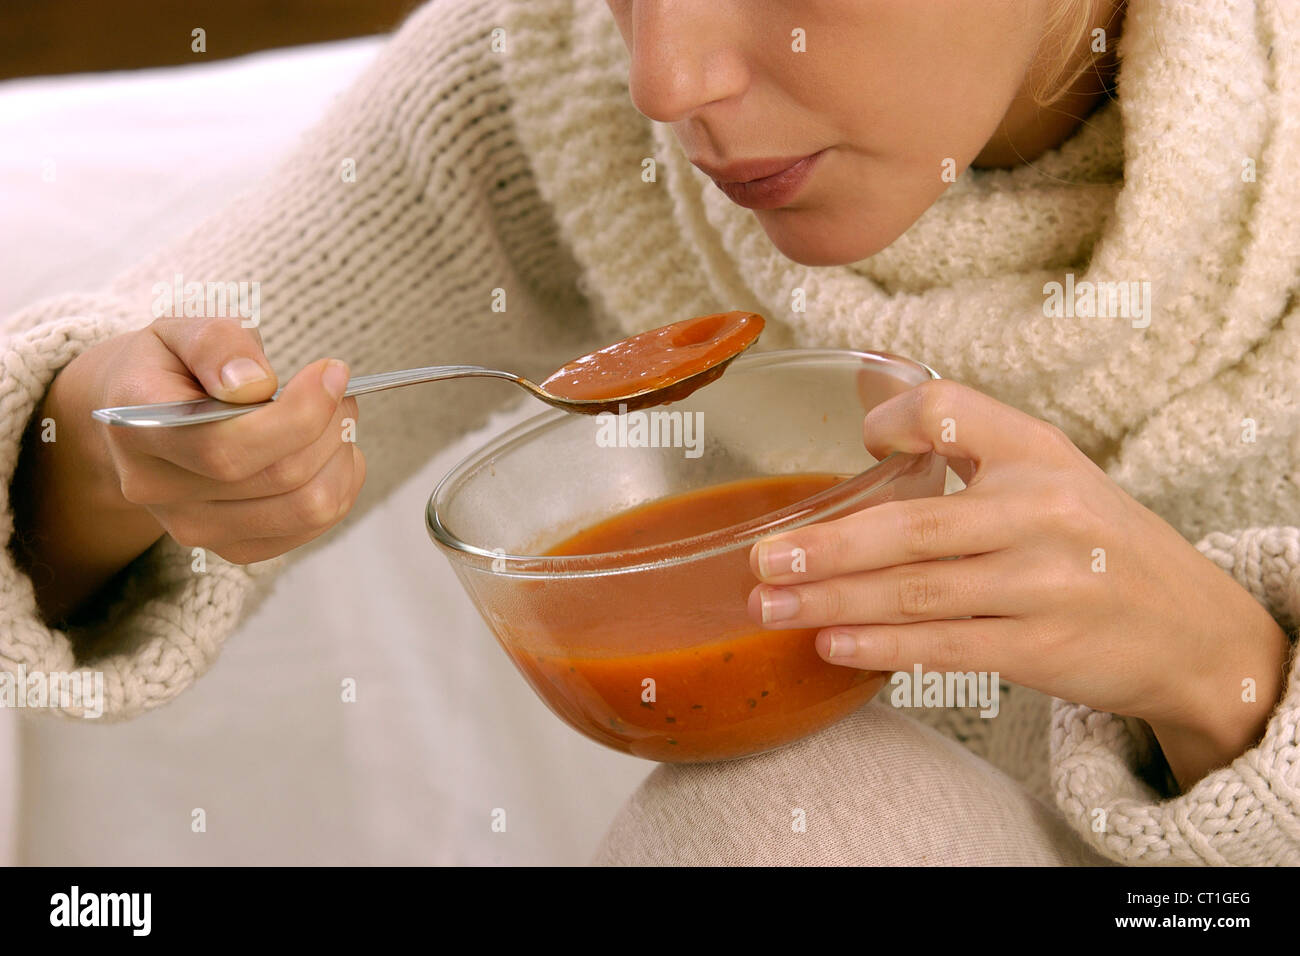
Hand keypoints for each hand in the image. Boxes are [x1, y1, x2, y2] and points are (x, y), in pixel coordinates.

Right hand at [16, 315, 366, 625]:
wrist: (136, 419)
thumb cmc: (166, 368)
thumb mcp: (179, 331)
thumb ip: (215, 345)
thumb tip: (253, 383)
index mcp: (140, 430)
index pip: (228, 448)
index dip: (299, 414)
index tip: (332, 372)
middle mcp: (159, 490)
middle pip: (280, 477)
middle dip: (329, 425)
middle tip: (338, 389)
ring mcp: (195, 528)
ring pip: (307, 507)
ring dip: (340, 456)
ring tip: (336, 418)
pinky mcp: (233, 547)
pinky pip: (313, 526)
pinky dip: (339, 484)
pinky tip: (327, 452)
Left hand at [746, 380, 1290, 787]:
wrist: (1194, 629)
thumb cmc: (1099, 542)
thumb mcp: (1053, 472)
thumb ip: (971, 443)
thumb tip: (867, 410)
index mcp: (1039, 451)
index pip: (950, 410)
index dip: (895, 418)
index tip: (861, 441)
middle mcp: (1041, 512)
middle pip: (910, 524)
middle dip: (824, 546)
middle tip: (760, 560)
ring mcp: (1043, 585)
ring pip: (915, 593)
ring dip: (831, 601)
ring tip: (770, 607)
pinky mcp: (1042, 649)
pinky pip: (944, 648)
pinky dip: (880, 648)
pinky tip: (832, 643)